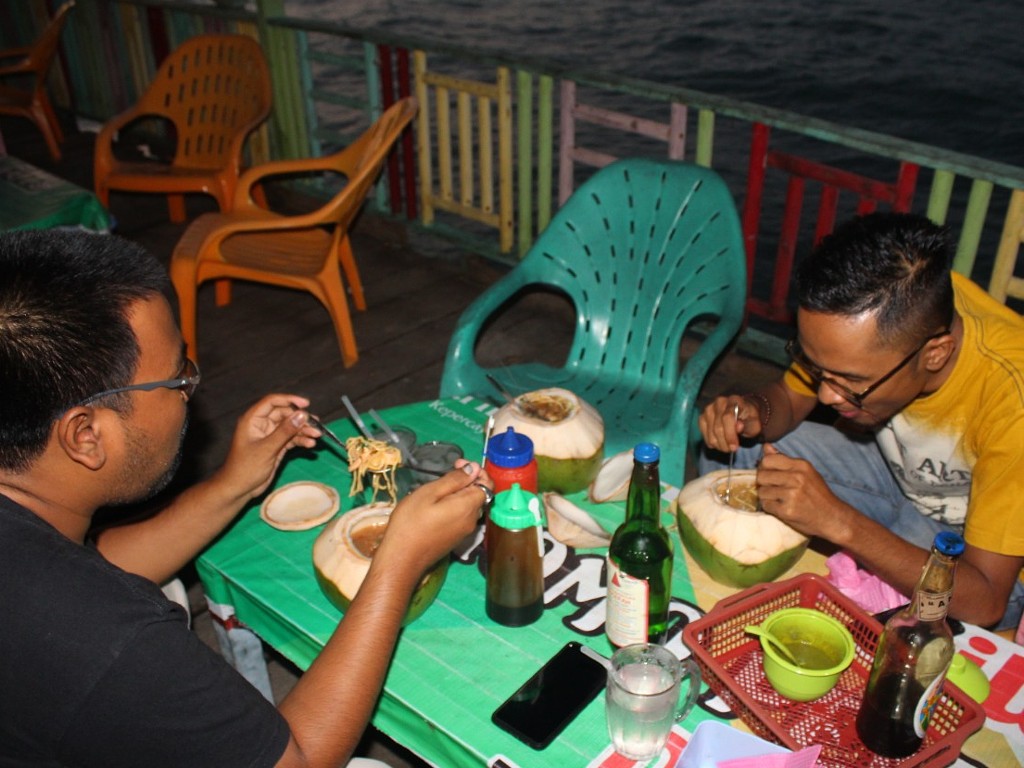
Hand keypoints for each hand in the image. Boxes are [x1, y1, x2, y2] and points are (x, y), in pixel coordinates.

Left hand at [217, 394, 321, 502]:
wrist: (239, 489)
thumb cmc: (246, 467)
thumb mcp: (266, 448)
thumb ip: (285, 431)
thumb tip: (302, 415)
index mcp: (253, 419)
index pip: (272, 402)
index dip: (289, 400)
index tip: (306, 404)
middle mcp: (262, 424)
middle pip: (284, 414)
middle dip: (300, 419)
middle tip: (316, 425)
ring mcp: (270, 436)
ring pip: (290, 427)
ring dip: (303, 430)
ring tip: (317, 436)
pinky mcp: (276, 446)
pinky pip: (291, 439)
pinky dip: (301, 440)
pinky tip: (310, 444)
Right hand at [376, 460, 490, 578]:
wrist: (402, 558)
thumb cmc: (412, 522)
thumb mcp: (430, 493)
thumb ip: (454, 480)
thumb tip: (474, 468)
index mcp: (469, 506)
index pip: (487, 483)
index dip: (475, 470)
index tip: (456, 465)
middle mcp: (472, 520)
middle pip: (479, 494)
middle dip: (466, 481)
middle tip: (443, 475)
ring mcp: (464, 532)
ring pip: (469, 505)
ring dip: (459, 493)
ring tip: (437, 490)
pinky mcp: (455, 539)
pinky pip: (462, 516)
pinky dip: (454, 506)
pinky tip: (436, 506)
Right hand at [699, 395, 762, 451]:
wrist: (742, 413)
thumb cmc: (749, 419)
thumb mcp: (754, 423)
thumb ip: (748, 425)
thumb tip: (738, 426)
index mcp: (734, 400)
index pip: (727, 417)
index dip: (730, 434)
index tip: (734, 447)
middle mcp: (719, 402)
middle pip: (718, 427)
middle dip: (724, 442)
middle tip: (731, 450)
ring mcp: (709, 409)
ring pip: (710, 431)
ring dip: (718, 444)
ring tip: (727, 448)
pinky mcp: (702, 416)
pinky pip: (703, 432)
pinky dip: (710, 441)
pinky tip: (719, 444)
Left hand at [755, 444, 848, 538]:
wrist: (832, 517)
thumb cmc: (818, 494)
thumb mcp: (806, 472)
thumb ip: (784, 459)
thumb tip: (765, 446)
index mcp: (801, 465)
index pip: (768, 460)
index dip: (764, 467)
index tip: (769, 474)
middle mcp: (796, 478)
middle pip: (761, 475)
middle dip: (763, 483)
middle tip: (773, 488)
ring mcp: (791, 494)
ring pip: (762, 491)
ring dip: (767, 497)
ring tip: (779, 499)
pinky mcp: (787, 510)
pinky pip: (766, 505)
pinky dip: (770, 507)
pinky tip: (781, 507)